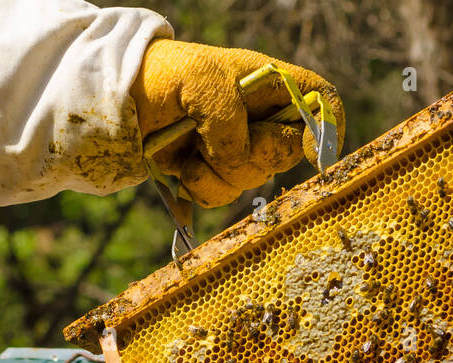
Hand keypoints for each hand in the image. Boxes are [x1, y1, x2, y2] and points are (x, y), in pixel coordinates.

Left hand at [131, 40, 344, 218]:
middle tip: (221, 138)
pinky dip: (202, 188)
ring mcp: (241, 150)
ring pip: (254, 181)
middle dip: (256, 155)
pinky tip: (184, 167)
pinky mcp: (216, 175)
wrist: (123, 99)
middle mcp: (263, 119)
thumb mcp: (202, 83)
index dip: (328, 129)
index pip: (322, 103)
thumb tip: (241, 162)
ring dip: (220, 173)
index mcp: (272, 85)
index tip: (312, 153)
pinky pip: (225, 197)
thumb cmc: (167, 75)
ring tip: (191, 150)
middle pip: (290, 154)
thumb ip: (231, 124)